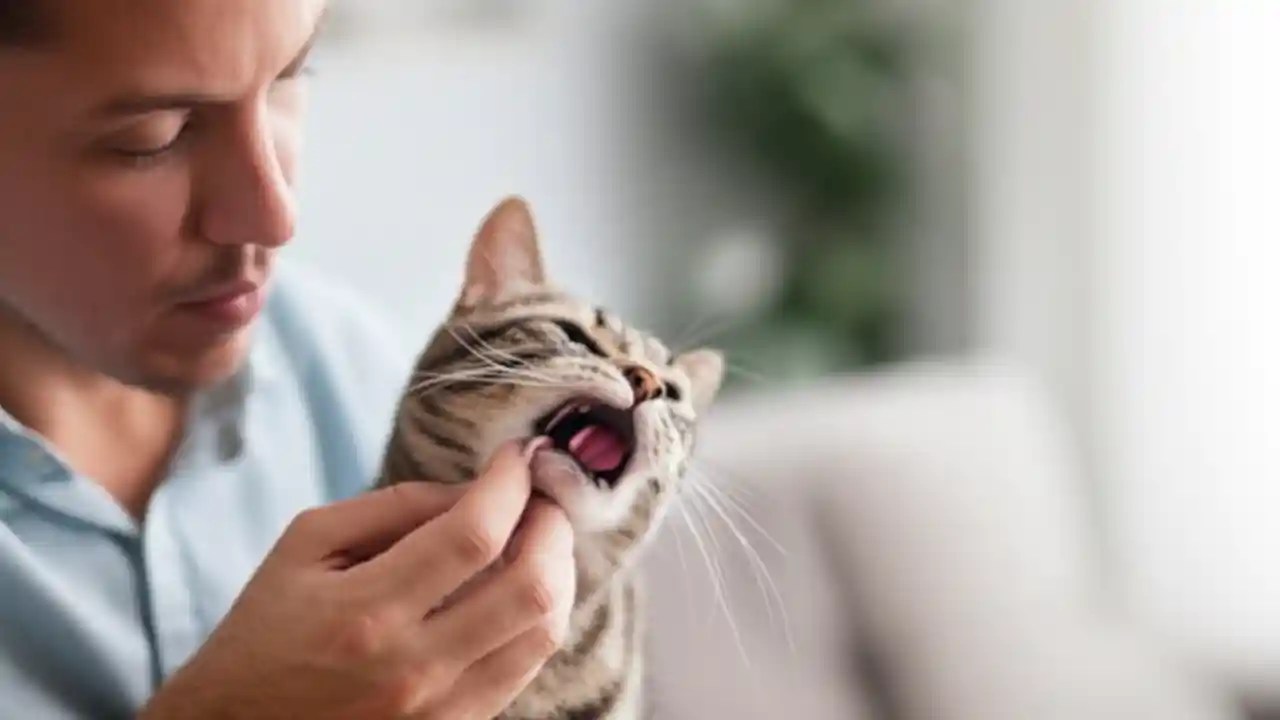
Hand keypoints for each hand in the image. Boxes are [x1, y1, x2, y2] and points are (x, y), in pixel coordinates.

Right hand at [139, 440, 575, 719]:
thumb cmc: (265, 631)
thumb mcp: (306, 545)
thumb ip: (393, 506)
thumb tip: (474, 488)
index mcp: (365, 611)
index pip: (473, 534)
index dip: (511, 483)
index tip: (519, 456)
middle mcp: (411, 668)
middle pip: (530, 588)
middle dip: (552, 526)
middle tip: (543, 496)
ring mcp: (438, 711)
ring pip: (542, 635)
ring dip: (558, 574)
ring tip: (539, 539)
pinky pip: (524, 670)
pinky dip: (537, 619)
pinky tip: (520, 589)